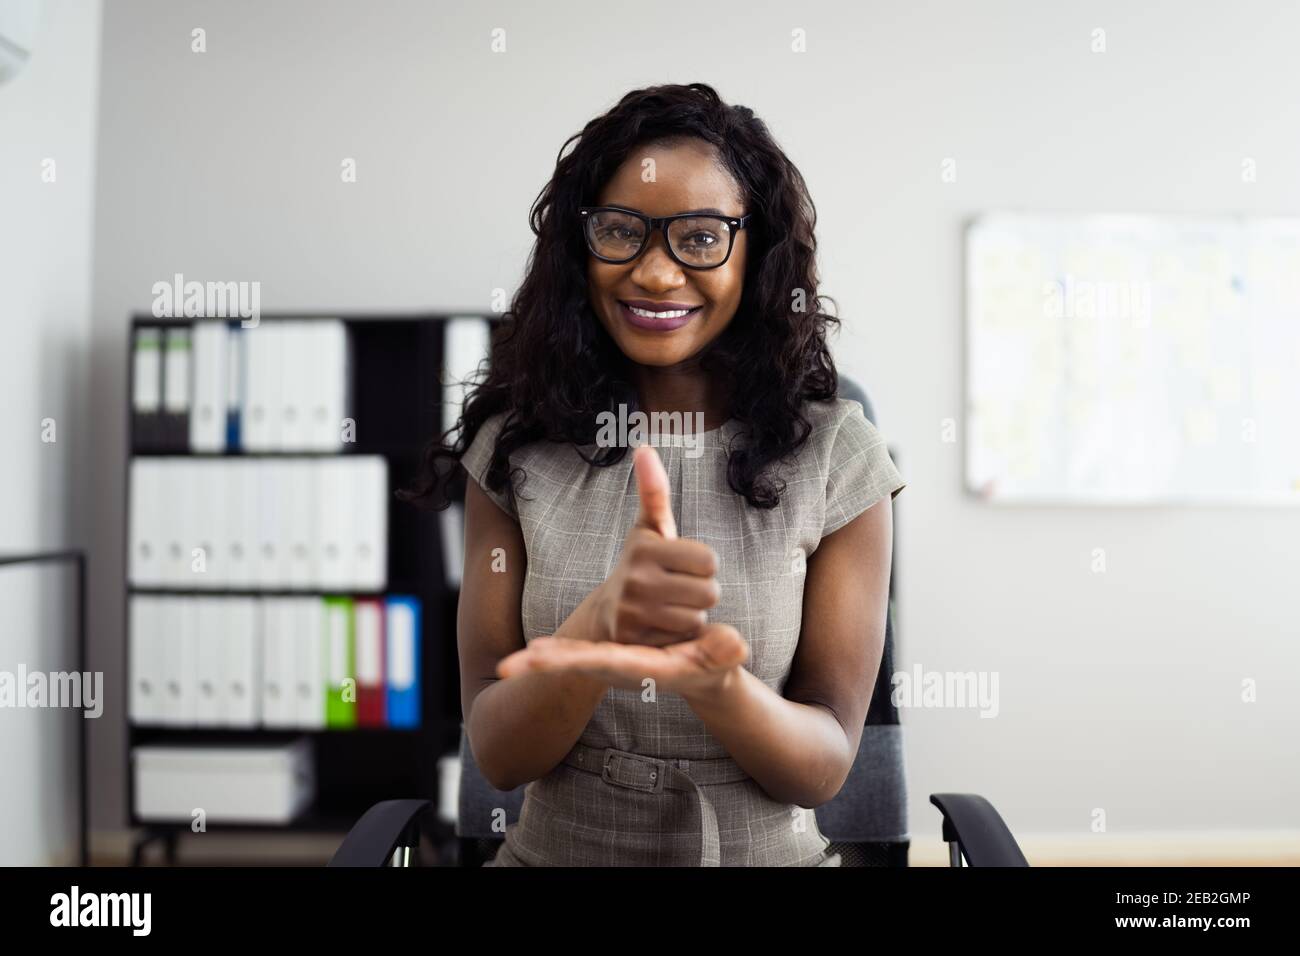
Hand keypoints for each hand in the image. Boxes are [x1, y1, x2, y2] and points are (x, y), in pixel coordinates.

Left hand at [498, 622, 748, 698]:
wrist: (705, 672)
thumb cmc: (716, 662)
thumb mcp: (723, 656)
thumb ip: (727, 650)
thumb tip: (733, 647)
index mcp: (648, 669)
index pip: (612, 663)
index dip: (583, 662)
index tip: (553, 661)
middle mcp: (625, 669)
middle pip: (580, 665)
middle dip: (550, 667)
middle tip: (513, 668)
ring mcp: (613, 663)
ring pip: (572, 661)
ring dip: (544, 663)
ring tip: (510, 666)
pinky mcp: (609, 654)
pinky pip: (576, 652)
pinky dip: (555, 654)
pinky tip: (532, 647)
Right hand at [592, 445, 720, 645]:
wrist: (607, 616)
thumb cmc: (640, 566)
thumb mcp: (648, 529)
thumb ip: (653, 491)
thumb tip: (644, 447)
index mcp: (645, 547)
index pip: (709, 560)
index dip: (702, 566)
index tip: (681, 566)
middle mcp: (637, 579)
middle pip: (709, 591)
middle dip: (699, 593)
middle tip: (675, 591)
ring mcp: (635, 613)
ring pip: (699, 618)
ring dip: (691, 616)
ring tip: (668, 609)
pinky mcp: (638, 643)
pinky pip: (684, 641)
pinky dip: (679, 638)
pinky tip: (661, 629)